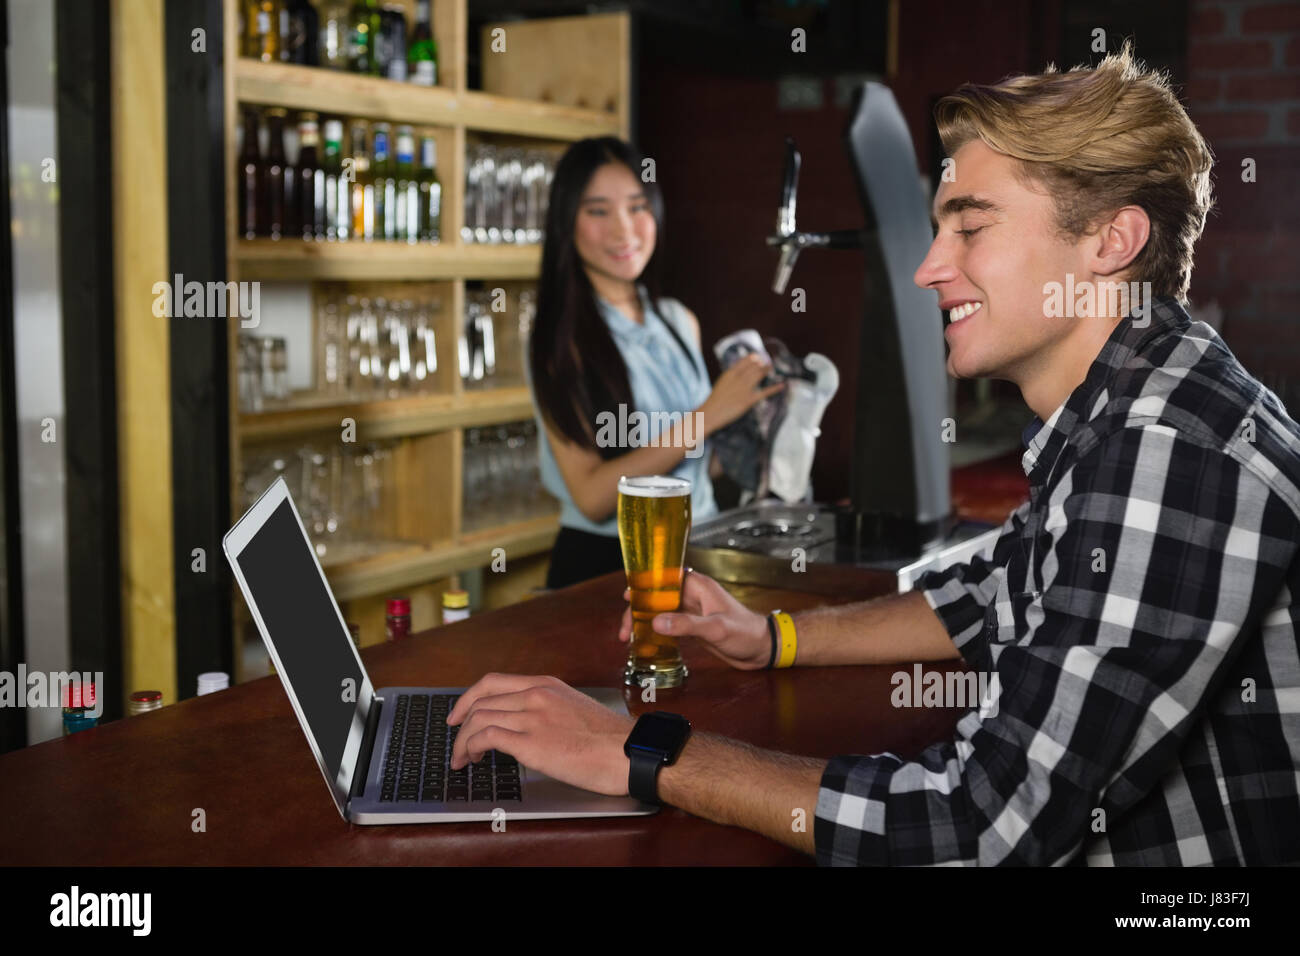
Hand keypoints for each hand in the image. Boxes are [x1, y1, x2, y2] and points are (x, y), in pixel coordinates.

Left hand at [446, 673, 633, 796]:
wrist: (628, 751)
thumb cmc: (609, 738)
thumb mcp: (575, 708)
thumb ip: (548, 709)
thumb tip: (526, 725)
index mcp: (546, 685)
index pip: (493, 682)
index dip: (468, 698)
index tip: (458, 714)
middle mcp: (536, 696)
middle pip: (481, 700)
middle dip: (460, 721)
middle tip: (454, 739)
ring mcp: (533, 718)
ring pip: (479, 719)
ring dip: (462, 740)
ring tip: (462, 759)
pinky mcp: (532, 743)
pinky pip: (487, 738)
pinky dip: (471, 748)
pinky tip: (473, 759)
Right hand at [618, 570, 770, 670]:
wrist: (762, 649)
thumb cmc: (746, 633)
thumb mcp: (715, 629)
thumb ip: (686, 624)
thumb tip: (656, 622)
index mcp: (697, 586)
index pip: (663, 579)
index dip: (643, 586)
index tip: (625, 597)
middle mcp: (693, 595)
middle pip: (657, 596)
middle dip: (638, 610)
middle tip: (624, 631)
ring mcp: (692, 610)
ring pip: (660, 610)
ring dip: (644, 621)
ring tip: (627, 638)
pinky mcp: (693, 625)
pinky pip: (668, 623)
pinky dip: (655, 630)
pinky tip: (644, 641)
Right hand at [699, 354, 783, 434]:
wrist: (710, 413)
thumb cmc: (714, 400)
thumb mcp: (721, 383)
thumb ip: (731, 377)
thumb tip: (739, 373)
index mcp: (730, 373)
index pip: (744, 361)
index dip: (753, 358)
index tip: (758, 357)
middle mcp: (738, 378)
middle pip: (754, 367)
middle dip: (761, 364)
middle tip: (767, 362)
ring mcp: (744, 389)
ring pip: (759, 375)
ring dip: (766, 370)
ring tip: (771, 367)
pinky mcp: (749, 400)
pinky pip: (765, 392)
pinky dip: (775, 388)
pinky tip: (782, 385)